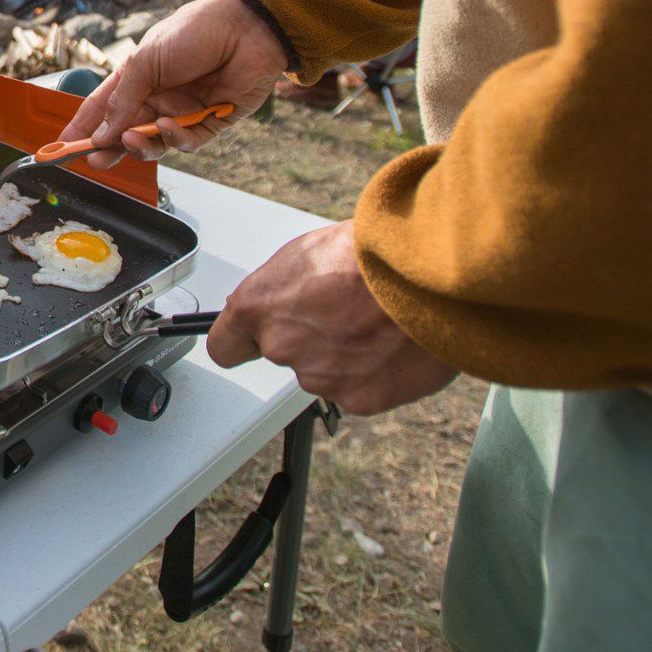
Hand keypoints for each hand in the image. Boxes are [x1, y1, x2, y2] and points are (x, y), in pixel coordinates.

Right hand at [60, 0, 287, 168]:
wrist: (247, 27)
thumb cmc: (195, 31)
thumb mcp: (147, 60)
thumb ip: (123, 99)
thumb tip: (102, 133)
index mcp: (137, 77)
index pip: (102, 109)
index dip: (82, 129)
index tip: (61, 149)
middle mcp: (158, 97)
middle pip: (126, 132)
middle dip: (109, 149)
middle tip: (95, 161)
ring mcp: (183, 112)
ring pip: (155, 144)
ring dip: (140, 146)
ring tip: (131, 140)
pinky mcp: (211, 123)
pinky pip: (187, 142)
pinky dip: (175, 139)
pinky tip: (170, 126)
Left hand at [206, 222, 457, 414]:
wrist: (426, 273)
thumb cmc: (370, 252)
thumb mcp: (307, 253)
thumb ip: (280, 289)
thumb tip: (277, 303)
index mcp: (259, 308)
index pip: (224, 347)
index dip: (242, 342)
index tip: (251, 340)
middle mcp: (283, 347)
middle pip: (285, 354)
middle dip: (308, 338)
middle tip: (343, 311)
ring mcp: (320, 377)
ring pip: (325, 371)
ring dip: (345, 354)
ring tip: (375, 321)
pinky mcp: (359, 398)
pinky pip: (360, 387)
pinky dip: (375, 371)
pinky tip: (392, 342)